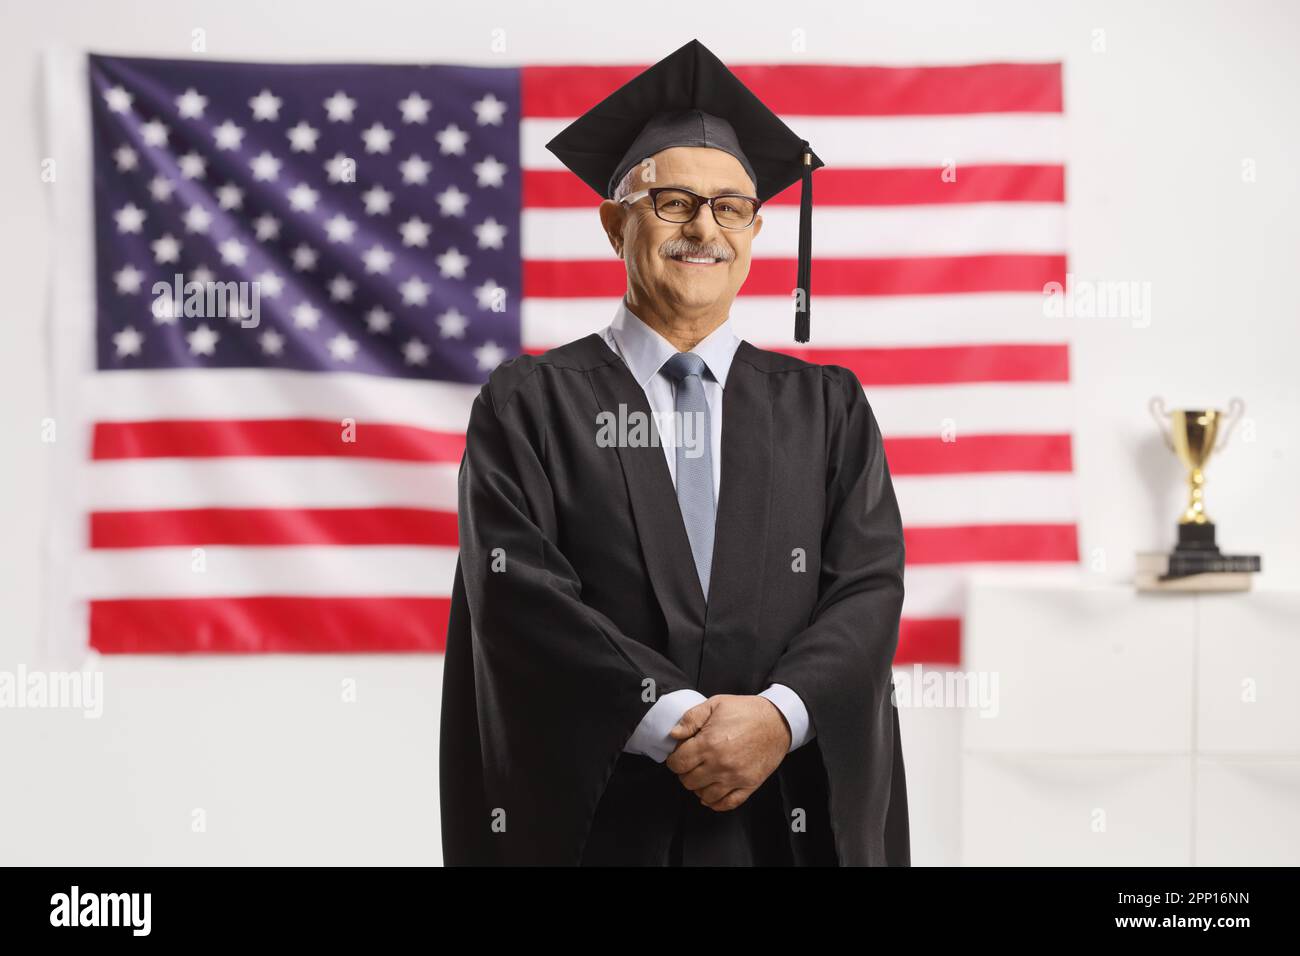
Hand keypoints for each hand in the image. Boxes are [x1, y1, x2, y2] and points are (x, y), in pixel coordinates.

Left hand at [664, 694, 790, 811]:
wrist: (778, 721)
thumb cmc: (748, 711)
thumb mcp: (716, 704)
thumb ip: (691, 718)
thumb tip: (674, 734)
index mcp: (709, 744)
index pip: (678, 763)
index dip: (673, 760)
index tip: (678, 756)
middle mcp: (720, 764)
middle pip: (688, 781)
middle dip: (685, 773)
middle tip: (690, 764)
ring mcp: (735, 777)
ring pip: (704, 795)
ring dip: (698, 787)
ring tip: (701, 775)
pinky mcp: (749, 785)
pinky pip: (727, 804)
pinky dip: (715, 802)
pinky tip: (712, 793)